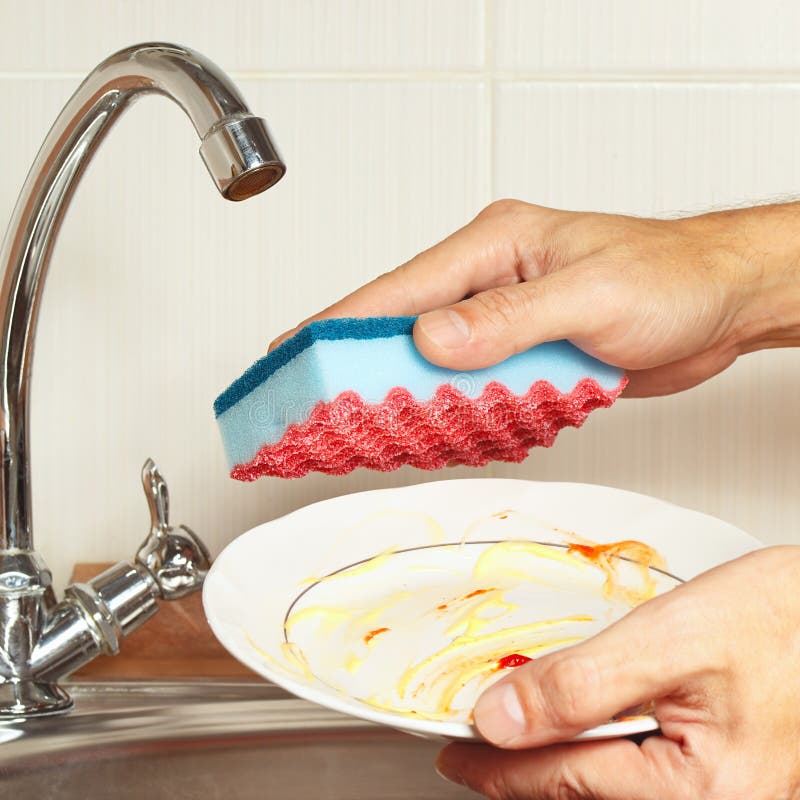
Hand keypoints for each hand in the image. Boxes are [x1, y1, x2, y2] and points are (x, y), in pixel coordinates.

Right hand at [273, 200, 799, 396]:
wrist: (723, 304)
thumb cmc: (673, 277)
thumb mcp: (590, 293)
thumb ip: (508, 317)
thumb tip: (433, 336)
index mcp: (495, 245)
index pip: (400, 287)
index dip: (340, 322)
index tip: (293, 349)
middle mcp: (493, 281)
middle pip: (404, 327)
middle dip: (359, 366)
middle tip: (314, 404)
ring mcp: (506, 320)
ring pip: (434, 363)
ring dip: (402, 394)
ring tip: (356, 428)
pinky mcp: (525, 355)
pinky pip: (471, 385)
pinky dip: (448, 409)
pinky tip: (428, 431)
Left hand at [435, 546, 799, 798]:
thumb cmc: (784, 619)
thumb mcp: (669, 640)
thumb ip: (580, 685)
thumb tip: (501, 719)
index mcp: (701, 795)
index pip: (561, 781)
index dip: (496, 767)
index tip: (454, 755)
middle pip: (584, 793)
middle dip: (524, 767)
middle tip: (476, 742)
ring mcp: (724, 797)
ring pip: (610, 789)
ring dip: (560, 760)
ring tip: (519, 733)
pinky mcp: (726, 779)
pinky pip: (642, 776)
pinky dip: (597, 753)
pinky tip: (581, 728)